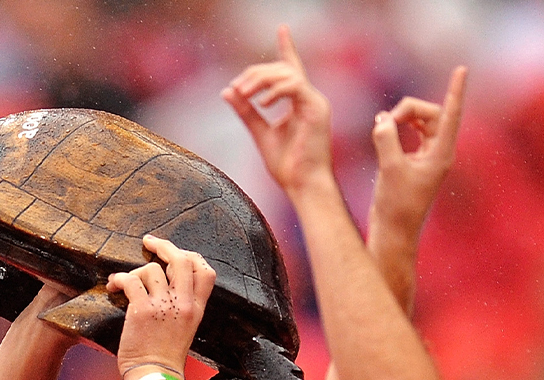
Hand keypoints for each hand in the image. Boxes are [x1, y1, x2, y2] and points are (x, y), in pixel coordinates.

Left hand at [112, 235, 213, 379]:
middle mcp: (183, 304)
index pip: (206, 272)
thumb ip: (181, 306)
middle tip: (150, 243)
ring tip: (124, 284)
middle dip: (164, 246)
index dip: (191, 256)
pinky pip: (130, 280)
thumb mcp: (185, 329)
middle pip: (182, 260)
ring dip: (134, 272)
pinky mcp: (142, 310)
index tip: (174, 254)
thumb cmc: (165, 357)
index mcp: (196, 309)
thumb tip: (166, 284)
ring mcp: (163, 306)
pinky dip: (118, 280)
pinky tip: (113, 287)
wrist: (154, 376)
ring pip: (151, 269)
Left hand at [222, 26, 334, 195]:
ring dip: (261, 80)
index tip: (282, 28)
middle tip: (237, 88)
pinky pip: (295, 85)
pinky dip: (276, 90)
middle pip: (282, 69)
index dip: (287, 47)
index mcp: (299, 103)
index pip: (292, 69)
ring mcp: (316, 103)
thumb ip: (246, 111)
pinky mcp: (317, 109)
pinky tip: (263, 102)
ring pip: (287, 73)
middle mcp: (310, 99)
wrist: (303, 186)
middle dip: (256, 74)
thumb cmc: (287, 167)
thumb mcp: (260, 134)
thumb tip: (227, 91)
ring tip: (244, 93)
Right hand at [368, 67, 466, 240]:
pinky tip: (382, 130)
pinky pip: (410, 134)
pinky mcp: (414, 163)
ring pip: (418, 123)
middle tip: (384, 123)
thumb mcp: (390, 168)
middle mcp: (438, 153)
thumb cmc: (396, 207)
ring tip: (381, 127)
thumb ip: (386, 138)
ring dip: (400, 118)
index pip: (450, 114)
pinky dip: (396, 128)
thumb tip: (383, 120)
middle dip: (407, 110)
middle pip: (428, 114)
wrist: (393, 234)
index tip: (462, 69)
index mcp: (441, 154)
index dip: (455, 90)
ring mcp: (426, 158)